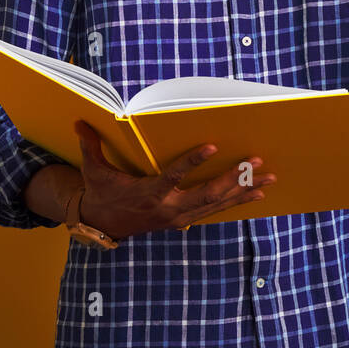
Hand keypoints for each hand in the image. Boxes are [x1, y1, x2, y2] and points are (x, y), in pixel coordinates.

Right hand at [73, 120, 274, 240]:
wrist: (104, 225)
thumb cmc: (102, 192)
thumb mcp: (93, 170)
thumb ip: (91, 146)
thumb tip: (79, 122)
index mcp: (149, 193)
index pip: (174, 176)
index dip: (193, 161)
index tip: (213, 145)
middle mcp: (169, 208)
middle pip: (207, 194)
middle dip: (233, 178)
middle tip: (255, 162)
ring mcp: (180, 216)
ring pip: (217, 205)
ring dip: (244, 191)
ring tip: (269, 179)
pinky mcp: (185, 220)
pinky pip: (216, 211)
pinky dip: (237, 202)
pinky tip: (257, 193)